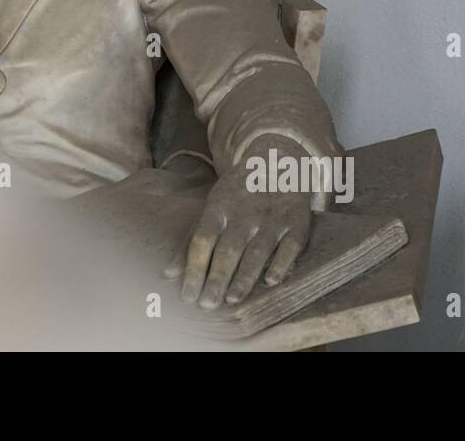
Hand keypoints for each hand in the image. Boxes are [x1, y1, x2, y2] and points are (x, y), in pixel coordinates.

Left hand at [163, 135, 310, 309]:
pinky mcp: (296, 222)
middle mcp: (244, 213)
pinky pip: (289, 246)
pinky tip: (271, 281)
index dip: (194, 270)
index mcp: (219, 207)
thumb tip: (168, 274)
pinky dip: (281, 264)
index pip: (202, 241)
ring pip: (257, 252)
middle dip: (216, 279)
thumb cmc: (237, 193)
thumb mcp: (212, 206)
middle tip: (207, 305)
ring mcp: (272, 218)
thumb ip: (192, 239)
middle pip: (228, 250)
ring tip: (231, 299)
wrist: (276, 158)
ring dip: (244, 277)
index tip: (187, 296)